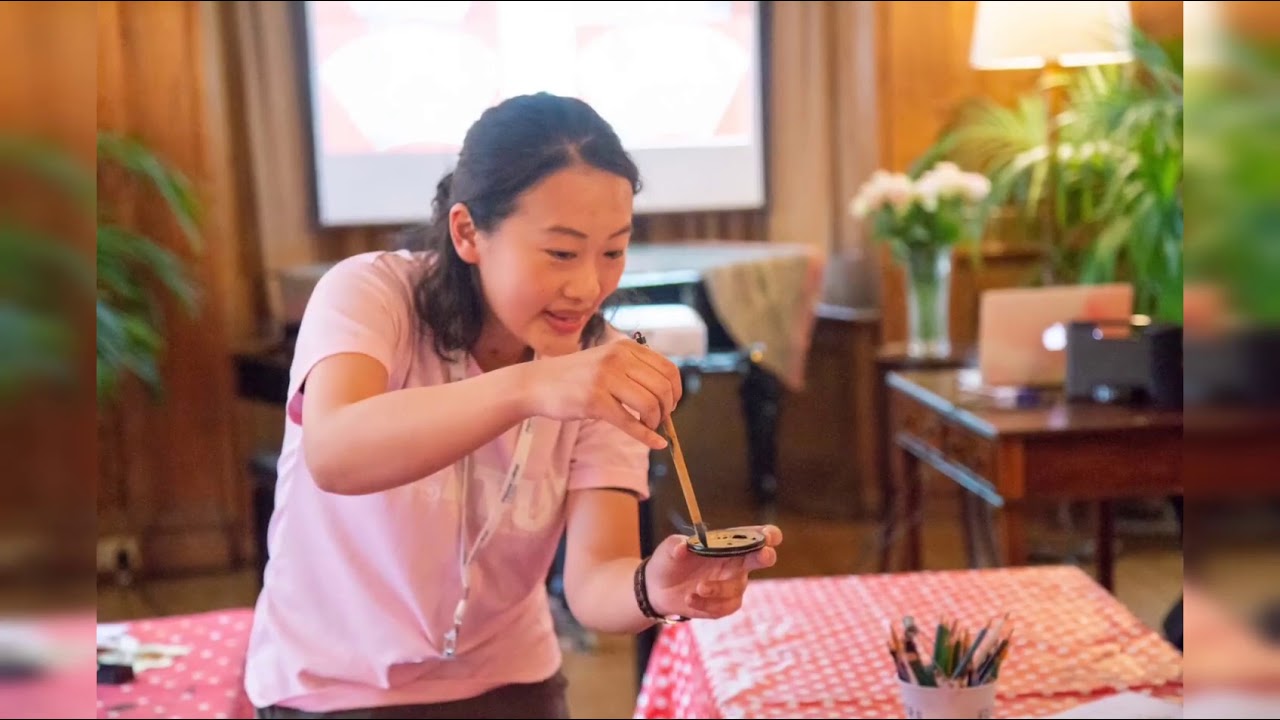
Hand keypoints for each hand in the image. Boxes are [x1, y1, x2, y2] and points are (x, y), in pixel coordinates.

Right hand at [525, 338, 682, 448]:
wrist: (538, 383)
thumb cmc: (576, 375)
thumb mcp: (607, 360)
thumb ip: (634, 369)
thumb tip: (669, 394)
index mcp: (625, 347)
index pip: (668, 369)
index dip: (676, 390)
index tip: (672, 404)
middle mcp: (618, 359)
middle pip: (662, 388)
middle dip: (667, 408)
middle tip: (659, 419)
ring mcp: (605, 379)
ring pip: (649, 405)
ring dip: (655, 422)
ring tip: (648, 426)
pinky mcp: (594, 402)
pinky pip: (630, 423)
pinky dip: (647, 437)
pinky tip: (656, 443)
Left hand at [644, 525, 782, 619]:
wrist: (657, 589)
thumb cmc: (669, 562)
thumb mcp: (667, 550)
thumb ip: (674, 545)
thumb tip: (682, 547)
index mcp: (726, 544)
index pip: (752, 536)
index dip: (766, 534)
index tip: (769, 535)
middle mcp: (735, 563)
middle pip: (759, 559)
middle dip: (765, 556)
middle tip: (764, 555)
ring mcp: (732, 584)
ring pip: (737, 587)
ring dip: (719, 588)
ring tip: (697, 587)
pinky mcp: (724, 604)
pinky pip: (725, 607)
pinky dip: (707, 604)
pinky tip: (690, 599)